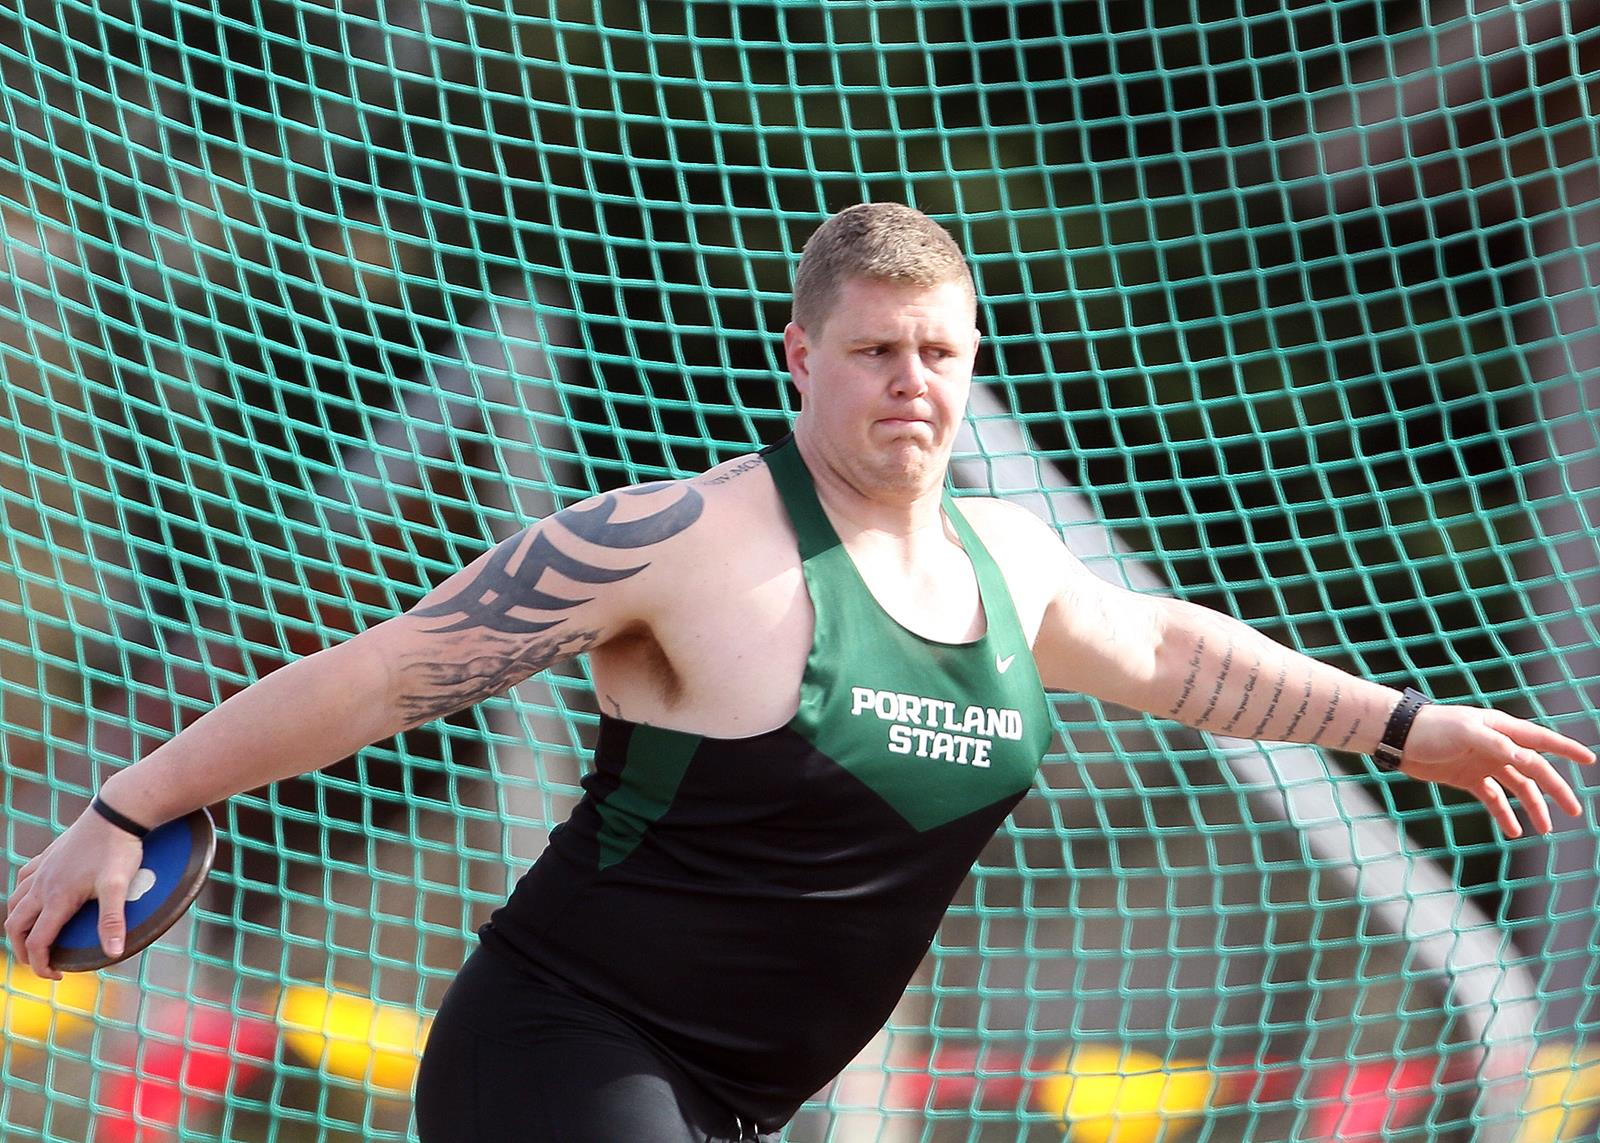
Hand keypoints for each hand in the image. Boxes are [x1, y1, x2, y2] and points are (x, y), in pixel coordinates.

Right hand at [5, 808, 143, 978]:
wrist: (117, 812)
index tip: (56, 976)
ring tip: (34, 935)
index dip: (41, 964)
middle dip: (22, 948)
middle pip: (16, 925)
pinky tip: (36, 896)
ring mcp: (43, 869)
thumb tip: (113, 952)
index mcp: (57, 898)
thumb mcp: (118, 886)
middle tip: (40, 961)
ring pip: (15, 902)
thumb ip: (112, 920)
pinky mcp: (48, 856)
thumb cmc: (119, 848)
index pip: (38, 941)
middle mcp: (42, 885)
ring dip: (19, 923)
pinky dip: (22, 895)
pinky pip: (23, 879)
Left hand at [1400, 705, 1594, 837]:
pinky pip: (1493, 799)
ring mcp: (1484, 763)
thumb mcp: (1466, 732)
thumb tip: (1527, 757)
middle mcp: (1497, 746)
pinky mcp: (1468, 778)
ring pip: (1517, 788)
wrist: (1398, 738)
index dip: (1566, 749)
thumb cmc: (1432, 728)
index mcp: (1501, 729)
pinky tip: (1513, 831)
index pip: (1541, 739)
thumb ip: (1497, 744)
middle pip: (1534, 770)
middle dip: (1555, 790)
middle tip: (1574, 812)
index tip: (1589, 759)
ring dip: (1532, 807)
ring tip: (1545, 829)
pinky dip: (1503, 815)